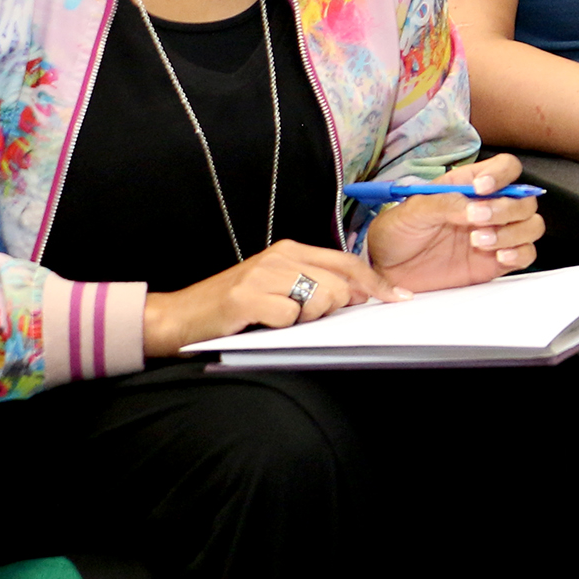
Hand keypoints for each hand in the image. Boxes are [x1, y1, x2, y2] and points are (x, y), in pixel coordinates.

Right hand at [143, 240, 406, 356]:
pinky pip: (289, 318)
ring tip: (276, 318)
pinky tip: (260, 323)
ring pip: (318, 301)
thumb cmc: (233, 306)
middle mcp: (280, 256)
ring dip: (304, 319)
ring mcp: (263, 274)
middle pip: (338, 286)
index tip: (399, 298)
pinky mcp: (248, 297)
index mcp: (290, 250)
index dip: (376, 283)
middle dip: (330, 310)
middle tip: (298, 315)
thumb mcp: (277, 287)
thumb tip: (360, 293)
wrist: (179, 316)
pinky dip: (280, 328)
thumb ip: (316, 284)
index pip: (347, 263)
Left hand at [363, 153, 542, 291]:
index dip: (501, 175)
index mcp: (470, 185)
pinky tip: (497, 256)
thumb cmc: (398, 231)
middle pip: (524, 199)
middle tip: (476, 219)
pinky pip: (526, 254)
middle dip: (506, 209)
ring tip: (479, 241)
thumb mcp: (413, 210)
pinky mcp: (496, 262)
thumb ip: (444, 203)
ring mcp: (495, 234)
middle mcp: (488, 207)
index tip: (482, 189)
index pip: (505, 168)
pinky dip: (519, 254)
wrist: (387, 269)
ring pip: (531, 226)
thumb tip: (472, 207)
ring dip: (512, 233)